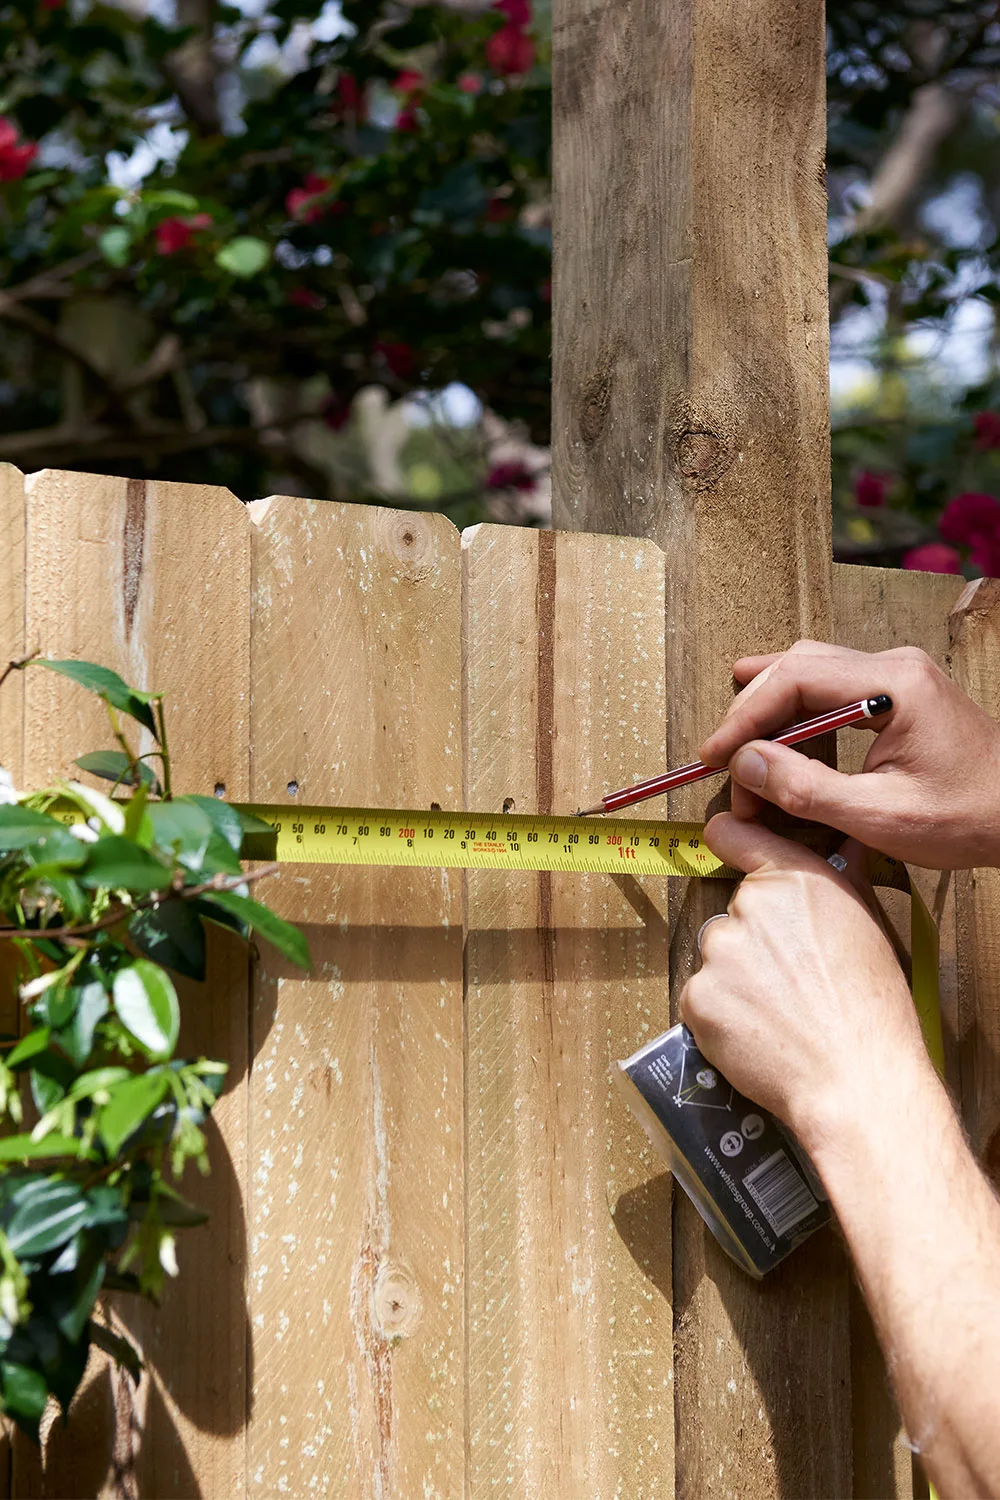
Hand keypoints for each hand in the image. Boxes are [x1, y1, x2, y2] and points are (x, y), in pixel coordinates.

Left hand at [679, 814, 929, 1155]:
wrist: (857, 1078)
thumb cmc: (872, 1008)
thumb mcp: (867, 926)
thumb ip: (840, 882)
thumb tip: (845, 849)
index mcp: (795, 880)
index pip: (736, 835)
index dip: (728, 839)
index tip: (720, 840)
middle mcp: (750, 906)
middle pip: (734, 915)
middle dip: (753, 942)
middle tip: (791, 980)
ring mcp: (718, 952)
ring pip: (718, 959)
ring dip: (737, 980)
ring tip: (781, 1012)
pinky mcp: (697, 997)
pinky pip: (704, 998)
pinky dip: (723, 1015)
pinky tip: (762, 1032)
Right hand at [699, 640, 999, 868]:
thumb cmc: (968, 819)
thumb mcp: (881, 816)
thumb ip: (807, 789)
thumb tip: (745, 764)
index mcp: (893, 685)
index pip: (794, 679)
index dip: (744, 717)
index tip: (713, 756)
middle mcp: (894, 665)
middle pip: (797, 667)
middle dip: (752, 716)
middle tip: (725, 766)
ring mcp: (897, 675)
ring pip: (810, 672)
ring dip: (771, 712)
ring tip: (743, 756)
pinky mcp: (897, 693)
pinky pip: (831, 688)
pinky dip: (797, 715)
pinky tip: (778, 742)